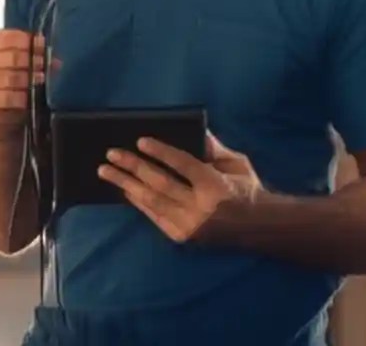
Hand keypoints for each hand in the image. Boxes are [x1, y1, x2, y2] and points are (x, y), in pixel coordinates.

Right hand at [0, 29, 43, 143]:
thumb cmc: (9, 84)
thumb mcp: (21, 66)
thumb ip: (34, 58)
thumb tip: (55, 60)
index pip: (6, 38)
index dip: (28, 42)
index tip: (43, 46)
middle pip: (9, 57)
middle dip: (31, 61)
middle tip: (44, 65)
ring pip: (6, 77)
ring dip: (27, 79)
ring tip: (40, 80)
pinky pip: (4, 98)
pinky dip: (19, 97)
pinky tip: (28, 98)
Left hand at [98, 132, 262, 243]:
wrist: (259, 229)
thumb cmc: (247, 191)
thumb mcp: (237, 164)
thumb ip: (215, 148)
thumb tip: (196, 129)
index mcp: (216, 186)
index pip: (184, 165)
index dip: (162, 152)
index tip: (141, 141)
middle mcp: (199, 208)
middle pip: (160, 184)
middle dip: (133, 167)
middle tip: (111, 154)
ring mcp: (188, 225)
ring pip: (151, 201)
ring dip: (126, 184)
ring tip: (106, 172)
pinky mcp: (182, 236)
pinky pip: (154, 217)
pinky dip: (138, 202)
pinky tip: (124, 191)